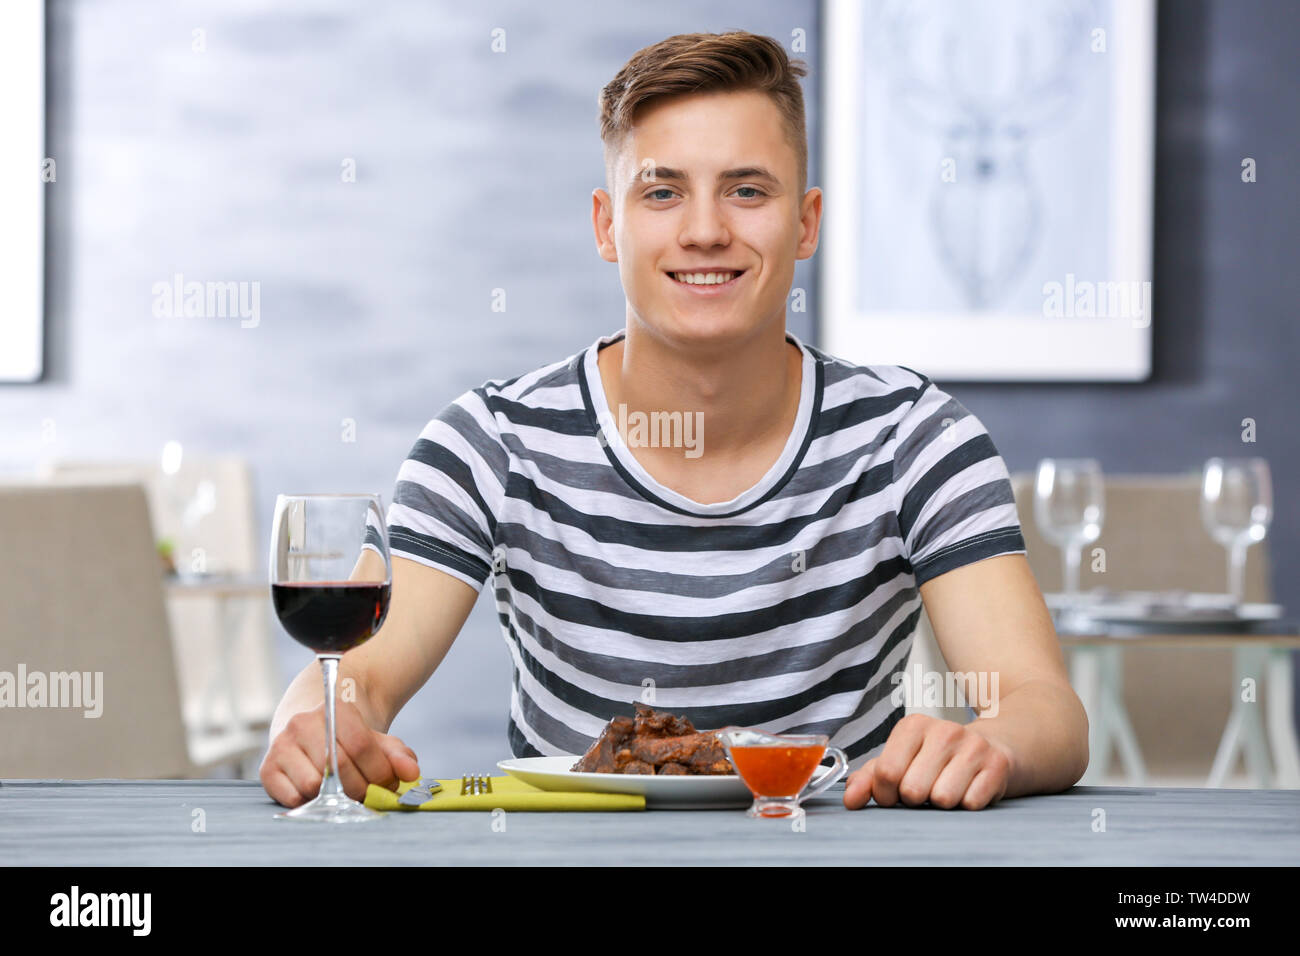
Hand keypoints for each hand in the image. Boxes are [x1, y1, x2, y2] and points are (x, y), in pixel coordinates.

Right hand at [259, 700, 420, 807]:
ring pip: (314, 784)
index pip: (361, 746)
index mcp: (333, 709)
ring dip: (334, 795)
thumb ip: (397, 755)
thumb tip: (411, 773)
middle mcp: (302, 723)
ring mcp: (281, 745)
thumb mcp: (376, 740)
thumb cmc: (347, 739)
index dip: (380, 771)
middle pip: (339, 767)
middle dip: (362, 787)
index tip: (389, 783)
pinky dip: (310, 802)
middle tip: (370, 792)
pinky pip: (292, 798)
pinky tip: (320, 792)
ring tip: (343, 789)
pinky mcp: (267, 769)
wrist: (311, 731)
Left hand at [842, 713, 1012, 810]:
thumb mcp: (900, 760)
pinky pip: (971, 803)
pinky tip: (969, 788)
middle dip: (915, 799)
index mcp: (913, 726)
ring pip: (943, 799)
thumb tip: (851, 800)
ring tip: (948, 786)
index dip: (887, 793)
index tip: (896, 792)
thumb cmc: (938, 757)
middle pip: (913, 790)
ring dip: (942, 802)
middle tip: (926, 788)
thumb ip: (869, 779)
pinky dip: (967, 804)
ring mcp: (974, 746)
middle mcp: (944, 731)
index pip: (886, 773)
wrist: (994, 746)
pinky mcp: (998, 765)